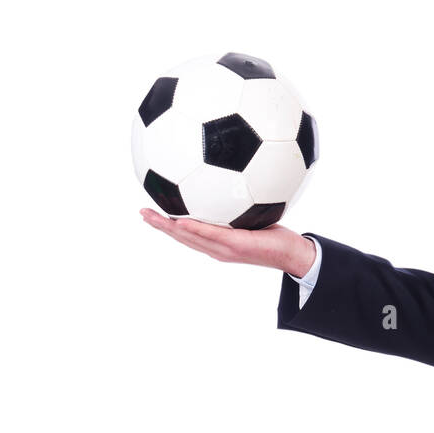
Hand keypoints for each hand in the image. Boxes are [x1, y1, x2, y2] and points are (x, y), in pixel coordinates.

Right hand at [139, 208, 316, 277]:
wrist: (293, 253)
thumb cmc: (275, 235)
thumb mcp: (255, 215)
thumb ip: (240, 204)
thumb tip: (235, 179)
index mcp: (217, 242)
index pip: (187, 233)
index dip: (167, 224)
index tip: (150, 211)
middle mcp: (216, 248)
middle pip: (181, 238)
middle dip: (160, 226)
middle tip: (141, 212)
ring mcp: (224, 249)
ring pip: (190, 238)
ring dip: (168, 228)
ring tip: (150, 216)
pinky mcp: (236, 246)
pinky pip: (211, 235)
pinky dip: (194, 229)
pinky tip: (179, 221)